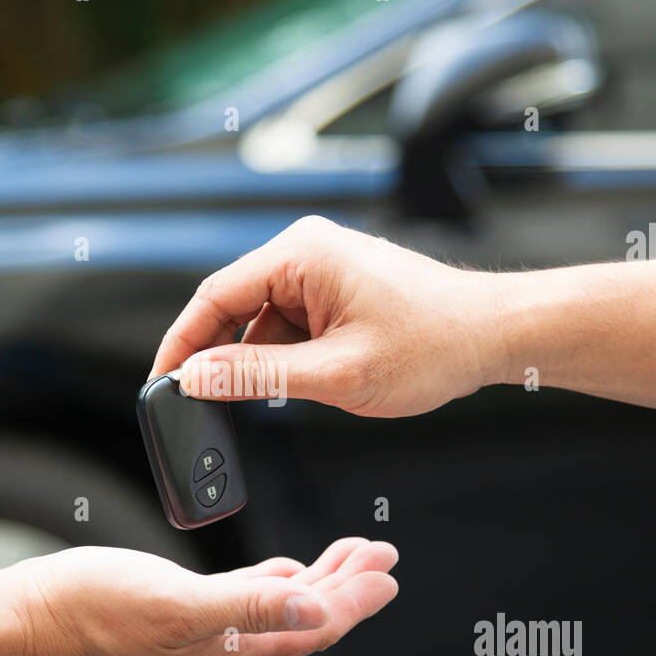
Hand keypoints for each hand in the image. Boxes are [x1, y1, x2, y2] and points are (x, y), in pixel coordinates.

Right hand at [11, 537, 397, 655]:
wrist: (33, 617)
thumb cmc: (95, 610)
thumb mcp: (179, 604)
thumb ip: (250, 609)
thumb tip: (315, 614)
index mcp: (230, 650)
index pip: (311, 627)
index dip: (353, 598)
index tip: (385, 569)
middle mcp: (225, 650)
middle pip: (304, 620)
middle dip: (346, 586)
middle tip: (379, 553)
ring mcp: (203, 634)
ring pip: (279, 609)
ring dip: (318, 581)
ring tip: (350, 555)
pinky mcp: (180, 613)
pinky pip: (245, 601)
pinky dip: (274, 583)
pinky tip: (285, 569)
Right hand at [150, 215, 506, 417]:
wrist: (494, 336)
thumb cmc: (432, 345)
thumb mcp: (336, 374)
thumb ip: (257, 377)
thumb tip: (196, 378)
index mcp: (301, 254)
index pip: (215, 296)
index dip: (181, 344)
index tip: (161, 383)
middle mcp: (306, 250)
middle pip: (233, 306)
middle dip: (221, 357)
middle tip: (203, 405)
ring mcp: (322, 267)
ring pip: (261, 321)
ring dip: (264, 362)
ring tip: (300, 392)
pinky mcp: (335, 288)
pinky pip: (289, 323)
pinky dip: (288, 357)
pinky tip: (309, 382)